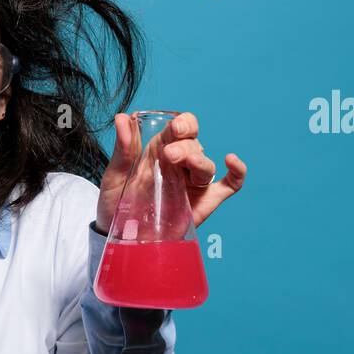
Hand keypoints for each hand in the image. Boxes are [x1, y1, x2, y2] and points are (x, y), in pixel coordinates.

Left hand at [96, 112, 246, 234]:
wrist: (121, 236)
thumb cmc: (117, 203)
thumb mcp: (115, 175)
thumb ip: (123, 149)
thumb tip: (122, 117)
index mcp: (161, 149)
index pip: (181, 128)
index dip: (183, 124)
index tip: (175, 128)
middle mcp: (181, 163)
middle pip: (194, 145)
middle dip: (184, 147)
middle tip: (168, 156)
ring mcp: (194, 183)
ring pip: (207, 164)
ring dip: (200, 160)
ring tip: (188, 162)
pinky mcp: (205, 201)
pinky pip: (229, 185)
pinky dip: (238, 173)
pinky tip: (232, 161)